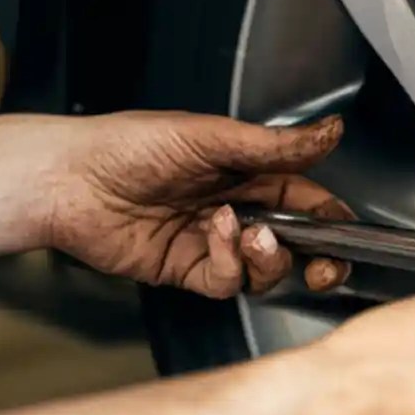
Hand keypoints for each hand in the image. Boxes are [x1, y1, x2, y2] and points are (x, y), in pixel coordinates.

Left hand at [49, 111, 351, 297]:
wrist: (69, 180)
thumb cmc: (130, 145)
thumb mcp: (213, 136)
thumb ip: (277, 145)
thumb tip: (332, 132)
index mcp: (249, 173)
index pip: (307, 201)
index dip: (330, 218)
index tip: (345, 229)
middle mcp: (238, 210)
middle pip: (297, 244)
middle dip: (320, 258)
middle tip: (325, 264)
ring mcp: (215, 244)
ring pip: (267, 269)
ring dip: (269, 257)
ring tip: (253, 234)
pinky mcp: (189, 271)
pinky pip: (228, 282)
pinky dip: (230, 264)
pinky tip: (217, 236)